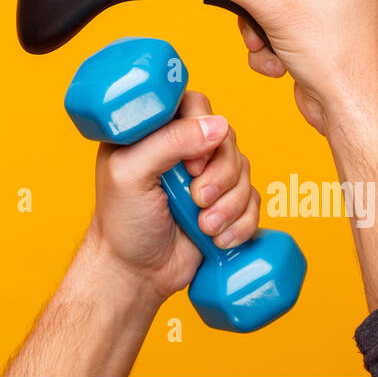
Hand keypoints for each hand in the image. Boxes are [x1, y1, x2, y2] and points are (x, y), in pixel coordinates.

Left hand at [88, 92, 261, 303]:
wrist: (137, 273)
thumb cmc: (122, 220)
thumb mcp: (131, 174)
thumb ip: (169, 142)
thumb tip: (217, 125)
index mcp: (155, 130)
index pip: (193, 104)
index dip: (201, 128)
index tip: (190, 165)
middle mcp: (183, 146)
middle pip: (226, 136)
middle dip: (219, 175)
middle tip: (196, 199)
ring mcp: (206, 174)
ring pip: (244, 169)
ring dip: (229, 203)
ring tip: (204, 226)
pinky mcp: (225, 202)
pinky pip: (254, 199)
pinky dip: (242, 222)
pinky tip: (219, 238)